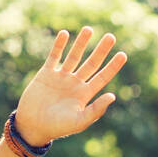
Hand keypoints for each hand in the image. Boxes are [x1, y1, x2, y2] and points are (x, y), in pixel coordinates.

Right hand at [13, 28, 127, 147]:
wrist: (33, 125)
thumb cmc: (58, 127)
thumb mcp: (80, 120)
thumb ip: (96, 109)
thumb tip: (112, 96)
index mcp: (86, 94)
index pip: (103, 76)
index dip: (113, 66)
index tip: (123, 54)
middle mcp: (76, 83)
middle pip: (91, 63)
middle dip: (101, 50)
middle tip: (111, 37)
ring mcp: (61, 77)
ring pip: (74, 56)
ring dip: (82, 43)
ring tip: (89, 29)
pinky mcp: (46, 73)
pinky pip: (54, 56)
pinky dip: (59, 45)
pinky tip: (65, 34)